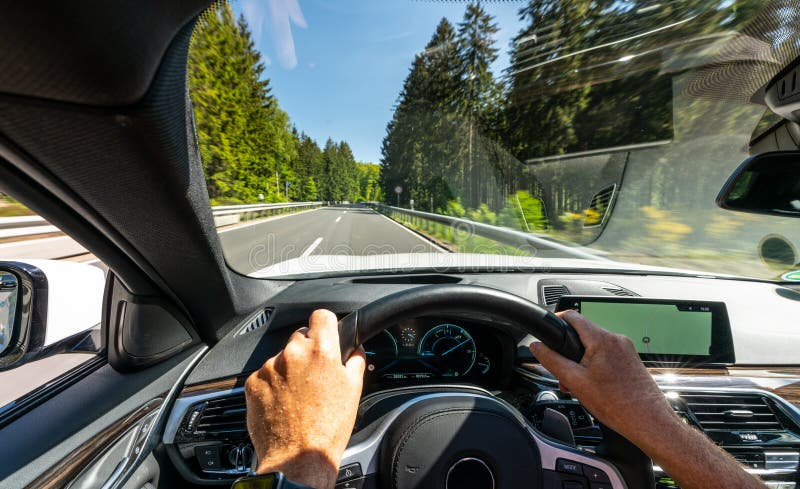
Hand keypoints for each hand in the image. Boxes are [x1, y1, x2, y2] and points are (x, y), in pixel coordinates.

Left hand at [245, 309, 365, 488]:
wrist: (299, 458)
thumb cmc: (328, 428)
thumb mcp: (353, 390)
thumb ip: (355, 362)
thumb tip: (355, 351)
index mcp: (321, 350)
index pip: (321, 315)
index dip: (326, 325)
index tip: (327, 334)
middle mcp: (293, 353)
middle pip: (300, 337)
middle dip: (308, 352)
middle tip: (315, 376)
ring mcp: (270, 367)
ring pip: (282, 358)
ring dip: (289, 370)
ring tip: (299, 396)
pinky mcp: (253, 383)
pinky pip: (265, 375)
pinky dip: (273, 385)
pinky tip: (284, 404)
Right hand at [530, 310, 675, 447]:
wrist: (647, 421)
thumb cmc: (618, 404)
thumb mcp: (575, 381)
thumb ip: (552, 361)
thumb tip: (537, 347)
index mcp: (602, 340)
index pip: (572, 316)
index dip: (556, 321)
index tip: (548, 333)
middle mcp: (617, 340)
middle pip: (583, 334)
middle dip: (569, 352)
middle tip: (563, 374)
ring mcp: (626, 350)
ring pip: (594, 347)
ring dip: (581, 363)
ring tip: (580, 386)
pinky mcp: (630, 360)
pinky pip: (607, 356)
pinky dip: (595, 367)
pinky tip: (594, 387)